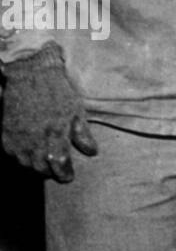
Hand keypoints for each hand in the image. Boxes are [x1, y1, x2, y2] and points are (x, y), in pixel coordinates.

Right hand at [1, 46, 97, 181]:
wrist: (31, 74)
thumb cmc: (57, 92)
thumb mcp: (76, 111)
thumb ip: (83, 135)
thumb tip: (91, 152)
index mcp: (54, 134)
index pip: (59, 165)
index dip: (64, 174)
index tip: (68, 176)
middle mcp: (34, 139)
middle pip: (41, 168)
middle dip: (51, 172)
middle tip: (57, 170)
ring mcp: (18, 136)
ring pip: (25, 163)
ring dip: (35, 166)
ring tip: (44, 163)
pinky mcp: (6, 132)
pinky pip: (12, 153)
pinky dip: (21, 157)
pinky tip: (29, 153)